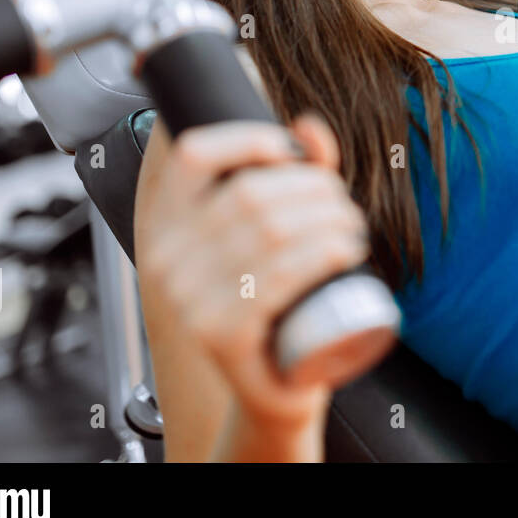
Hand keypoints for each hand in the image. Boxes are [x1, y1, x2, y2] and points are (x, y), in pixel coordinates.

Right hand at [137, 114, 377, 433]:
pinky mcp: (220, 333)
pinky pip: (278, 276)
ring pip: (270, 231)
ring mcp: (187, 299)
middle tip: (343, 207)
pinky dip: (322, 254)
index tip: (290, 151)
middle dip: (313, 189)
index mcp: (167, 225)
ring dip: (328, 220)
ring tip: (351, 229)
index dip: (248, 139)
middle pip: (249, 192)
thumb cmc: (274, 304)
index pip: (193, 155)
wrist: (270, 389)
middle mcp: (166, 259)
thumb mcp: (272, 235)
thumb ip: (290, 175)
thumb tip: (308, 127)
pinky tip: (346, 251)